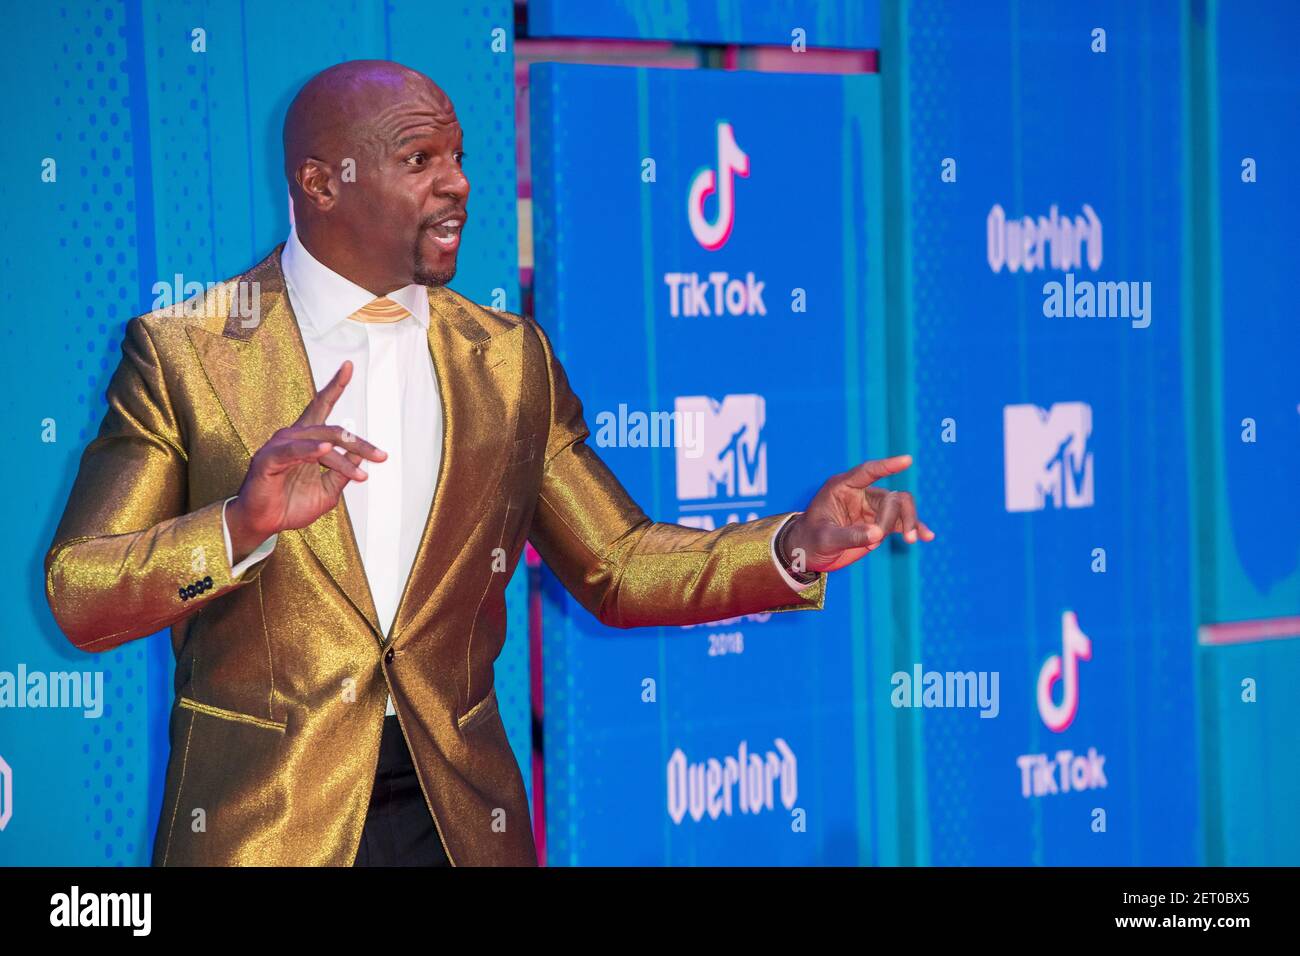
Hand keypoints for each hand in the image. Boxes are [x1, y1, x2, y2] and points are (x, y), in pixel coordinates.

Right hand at [226, 361, 385, 561]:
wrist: (265, 524)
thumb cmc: (292, 505)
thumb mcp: (328, 490)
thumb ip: (343, 472)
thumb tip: (362, 457)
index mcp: (306, 439)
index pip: (321, 406)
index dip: (335, 385)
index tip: (349, 365)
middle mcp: (292, 436)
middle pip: (331, 429)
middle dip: (359, 443)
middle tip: (381, 457)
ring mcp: (279, 446)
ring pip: (319, 442)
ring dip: (341, 457)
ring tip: (362, 473)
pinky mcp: (268, 460)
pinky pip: (293, 451)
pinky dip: (310, 450)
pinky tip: (325, 449)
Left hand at [783, 454, 934, 573]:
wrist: (807, 553)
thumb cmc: (810, 540)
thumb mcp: (825, 538)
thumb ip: (850, 536)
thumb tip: (879, 534)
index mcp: (842, 487)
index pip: (867, 471)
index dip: (887, 466)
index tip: (907, 460)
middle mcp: (860, 494)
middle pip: (890, 497)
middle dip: (893, 517)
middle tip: (880, 538)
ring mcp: (871, 509)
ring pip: (900, 508)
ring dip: (910, 522)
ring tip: (912, 540)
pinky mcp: (879, 524)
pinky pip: (901, 523)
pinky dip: (914, 528)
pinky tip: (927, 536)